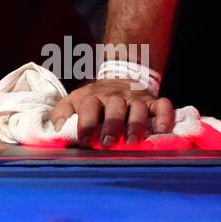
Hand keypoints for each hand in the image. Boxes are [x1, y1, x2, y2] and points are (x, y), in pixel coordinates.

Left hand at [49, 79, 174, 147]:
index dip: (86, 124)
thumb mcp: (73, 102)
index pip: (89, 107)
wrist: (119, 78)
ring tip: (132, 142)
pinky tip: (163, 130)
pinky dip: (165, 117)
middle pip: (114, 108)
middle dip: (111, 126)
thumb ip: (61, 115)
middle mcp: (115, 97)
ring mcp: (136, 98)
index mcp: (93, 97)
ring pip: (138, 108)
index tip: (85, 141)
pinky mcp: (154, 101)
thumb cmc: (94, 100)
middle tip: (107, 144)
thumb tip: (56, 131)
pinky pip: (163, 106)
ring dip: (135, 125)